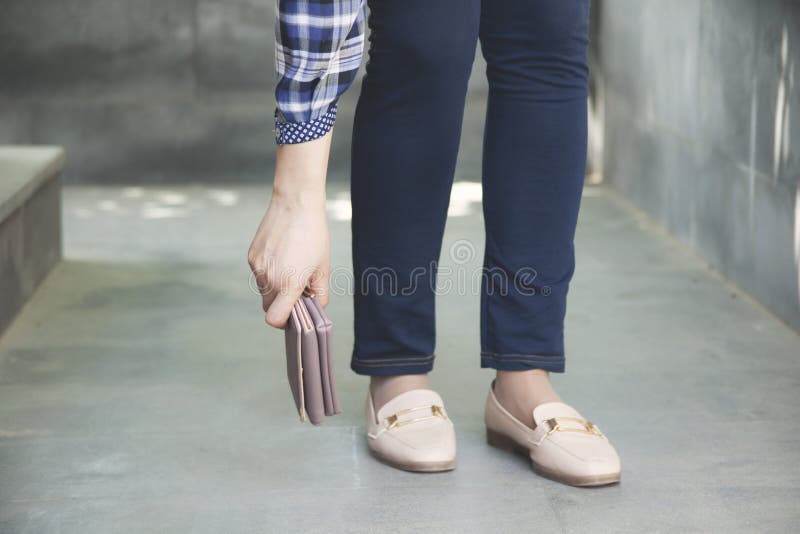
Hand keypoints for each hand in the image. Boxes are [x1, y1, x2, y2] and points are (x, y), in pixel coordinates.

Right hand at [248, 131, 332, 327]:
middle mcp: (269, 278)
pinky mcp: (251, 256)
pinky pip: (258, 274)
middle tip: (296, 290)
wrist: (296, 204)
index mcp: (289, 283)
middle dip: (281, 304)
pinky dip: (268, 272)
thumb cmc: (314, 235)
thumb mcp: (323, 267)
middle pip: (269, 307)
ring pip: (263, 290)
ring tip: (291, 267)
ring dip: (275, 287)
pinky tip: (282, 255)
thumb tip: (316, 308)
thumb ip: (320, 294)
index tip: (293, 314)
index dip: (283, 322)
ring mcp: (257, 266)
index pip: (274, 319)